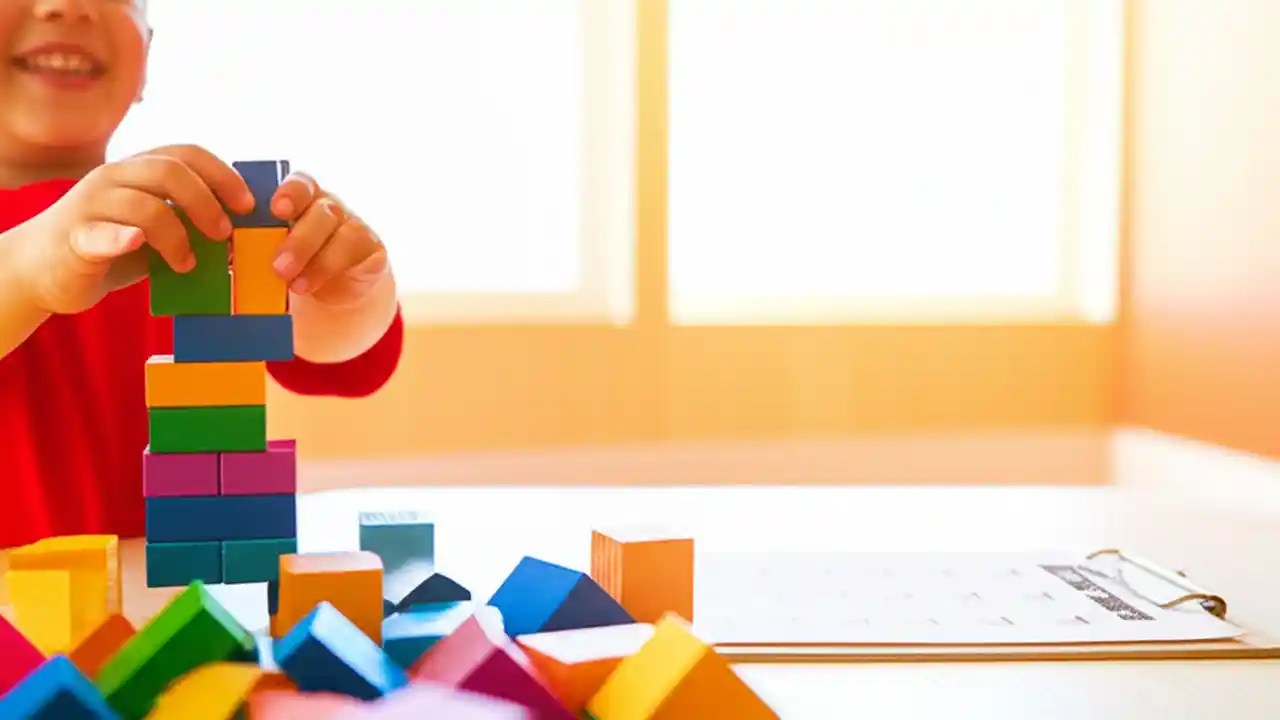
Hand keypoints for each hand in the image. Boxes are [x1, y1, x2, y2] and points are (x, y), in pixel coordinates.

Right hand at [13, 144, 252, 314]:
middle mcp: (115, 178)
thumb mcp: (158, 231)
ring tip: (187, 263)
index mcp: (139, 171)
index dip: (222, 175)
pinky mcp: (76, 238)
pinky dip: (122, 237)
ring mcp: (92, 205)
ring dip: (176, 235)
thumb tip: (240, 237)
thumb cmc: (112, 247)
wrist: (44, 269)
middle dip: (205, 202)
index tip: (247, 205)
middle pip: (169, 172)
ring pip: (144, 204)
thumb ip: (190, 225)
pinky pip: (101, 233)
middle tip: (224, 234)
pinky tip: (137, 243)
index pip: (186, 154)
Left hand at [266, 173, 389, 307]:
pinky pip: (352, 251)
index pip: (300, 184)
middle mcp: (328, 206)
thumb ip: (255, 245)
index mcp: (300, 199)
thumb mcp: (271, 251)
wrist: (333, 288)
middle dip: (300, 239)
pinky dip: (326, 269)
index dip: (290, 193)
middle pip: (321, 209)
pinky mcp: (371, 247)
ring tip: (291, 282)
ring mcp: (352, 225)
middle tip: (278, 265)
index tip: (276, 210)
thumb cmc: (293, 263)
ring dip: (313, 257)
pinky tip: (307, 284)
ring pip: (339, 231)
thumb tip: (229, 253)